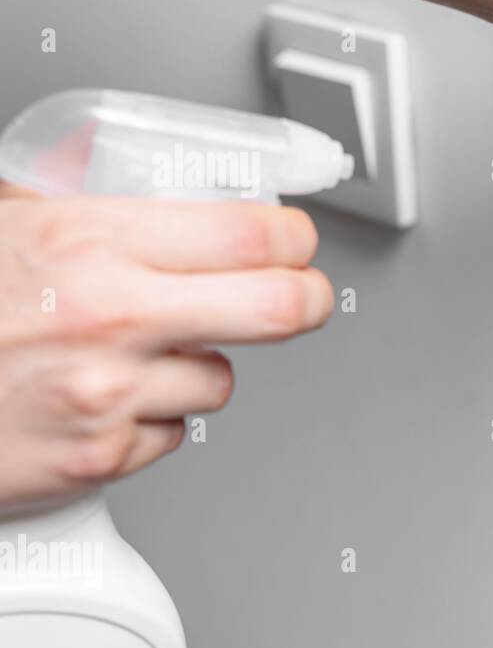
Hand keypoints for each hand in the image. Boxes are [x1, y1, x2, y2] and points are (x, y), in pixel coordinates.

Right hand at [0, 184, 332, 508]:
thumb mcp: (3, 223)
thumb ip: (72, 205)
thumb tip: (152, 191)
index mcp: (90, 239)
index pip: (252, 233)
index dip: (294, 238)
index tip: (297, 242)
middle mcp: (112, 315)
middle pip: (283, 308)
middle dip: (308, 301)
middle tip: (305, 297)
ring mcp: (111, 392)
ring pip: (221, 379)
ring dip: (195, 364)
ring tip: (132, 353)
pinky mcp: (101, 457)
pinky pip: (171, 433)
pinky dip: (148, 418)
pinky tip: (98, 398)